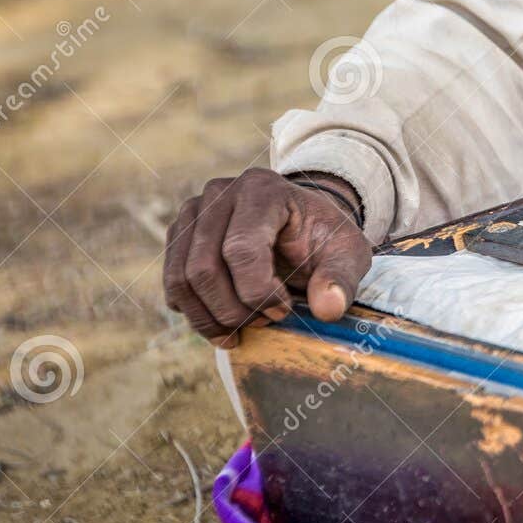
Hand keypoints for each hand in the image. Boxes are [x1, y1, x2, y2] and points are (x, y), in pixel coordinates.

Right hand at [163, 168, 372, 347]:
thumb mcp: (349, 253)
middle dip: (233, 311)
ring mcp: (193, 213)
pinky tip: (224, 324)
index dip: (258, 292)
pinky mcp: (180, 237)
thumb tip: (327, 309)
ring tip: (242, 332)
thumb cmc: (325, 238)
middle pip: (204, 269)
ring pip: (181, 281)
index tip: (284, 310)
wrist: (303, 223)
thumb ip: (341, 279)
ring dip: (210, 318)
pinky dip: (195, 314)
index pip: (241, 250)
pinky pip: (173, 285)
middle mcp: (219, 194)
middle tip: (264, 323)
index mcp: (262, 189)